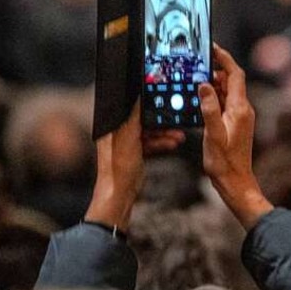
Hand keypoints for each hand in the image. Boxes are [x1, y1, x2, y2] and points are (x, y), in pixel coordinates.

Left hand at [85, 104, 183, 231]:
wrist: (120, 193)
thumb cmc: (117, 167)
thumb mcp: (127, 136)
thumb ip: (133, 116)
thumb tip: (137, 96)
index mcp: (112, 125)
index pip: (130, 107)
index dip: (144, 102)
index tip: (159, 98)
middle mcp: (118, 132)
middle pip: (142, 119)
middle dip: (160, 119)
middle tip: (173, 118)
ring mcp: (128, 143)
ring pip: (149, 132)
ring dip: (164, 133)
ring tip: (178, 135)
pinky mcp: (136, 153)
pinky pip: (151, 143)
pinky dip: (162, 143)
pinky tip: (173, 143)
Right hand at [200, 45, 272, 229]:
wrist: (235, 182)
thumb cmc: (224, 162)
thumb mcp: (213, 134)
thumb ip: (209, 108)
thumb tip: (204, 85)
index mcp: (240, 109)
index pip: (235, 75)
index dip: (225, 59)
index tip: (213, 48)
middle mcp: (243, 110)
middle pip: (231, 80)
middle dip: (216, 68)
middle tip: (198, 62)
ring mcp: (240, 117)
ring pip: (227, 92)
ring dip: (214, 83)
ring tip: (196, 79)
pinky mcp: (235, 124)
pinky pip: (225, 103)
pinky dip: (214, 96)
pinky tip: (201, 99)